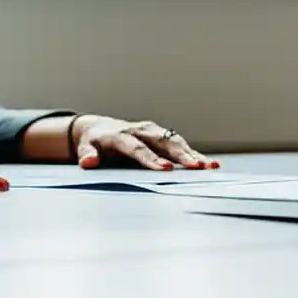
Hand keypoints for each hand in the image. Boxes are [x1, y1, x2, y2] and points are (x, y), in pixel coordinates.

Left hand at [73, 116, 218, 170]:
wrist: (101, 127)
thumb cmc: (95, 141)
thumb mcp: (86, 147)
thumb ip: (87, 154)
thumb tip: (88, 162)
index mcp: (122, 135)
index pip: (139, 148)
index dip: (152, 159)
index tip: (165, 170)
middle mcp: (141, 130)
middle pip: (164, 143)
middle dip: (182, 156)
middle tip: (198, 167)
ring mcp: (154, 132)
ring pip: (176, 142)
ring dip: (193, 155)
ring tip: (210, 167)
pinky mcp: (162, 136)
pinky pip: (180, 145)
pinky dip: (193, 154)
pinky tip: (208, 164)